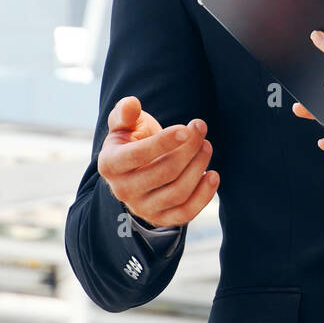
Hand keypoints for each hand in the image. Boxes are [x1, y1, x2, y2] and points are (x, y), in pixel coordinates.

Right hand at [98, 95, 218, 227]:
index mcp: (110, 164)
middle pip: (164, 172)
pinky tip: (213, 175)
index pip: (137, 155)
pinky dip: (203, 196)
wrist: (136, 170)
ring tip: (207, 146)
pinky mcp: (161, 219)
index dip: (164, 142)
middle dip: (188, 149)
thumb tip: (131, 103)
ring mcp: (142, 207)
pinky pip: (185, 214)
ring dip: (198, 167)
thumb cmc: (132, 141)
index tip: (186, 129)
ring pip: (177, 192)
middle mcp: (123, 190)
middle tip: (201, 129)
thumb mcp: (123, 124)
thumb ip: (125, 113)